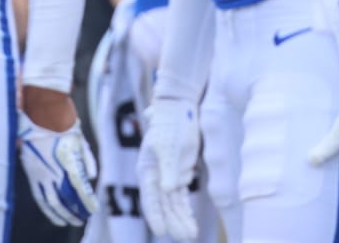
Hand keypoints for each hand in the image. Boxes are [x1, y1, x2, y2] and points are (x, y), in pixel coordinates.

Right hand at [17, 87, 98, 226]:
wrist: (38, 108)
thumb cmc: (62, 120)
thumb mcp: (80, 137)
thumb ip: (87, 158)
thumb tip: (92, 176)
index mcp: (66, 159)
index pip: (79, 187)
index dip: (87, 201)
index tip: (94, 210)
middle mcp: (52, 168)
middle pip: (63, 198)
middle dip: (74, 211)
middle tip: (82, 219)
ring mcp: (39, 170)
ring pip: (49, 199)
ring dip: (59, 212)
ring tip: (68, 221)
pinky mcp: (30, 170)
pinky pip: (38, 193)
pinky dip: (46, 205)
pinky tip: (52, 211)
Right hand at [139, 98, 201, 240]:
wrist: (180, 108)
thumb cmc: (171, 124)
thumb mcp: (169, 145)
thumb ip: (169, 168)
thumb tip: (168, 190)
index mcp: (147, 171)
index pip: (151, 199)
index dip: (156, 216)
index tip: (163, 233)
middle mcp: (155, 177)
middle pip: (164, 205)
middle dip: (174, 222)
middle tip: (187, 237)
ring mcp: (168, 176)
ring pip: (174, 203)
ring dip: (181, 219)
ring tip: (191, 235)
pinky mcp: (180, 173)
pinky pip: (181, 196)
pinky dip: (185, 209)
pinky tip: (191, 222)